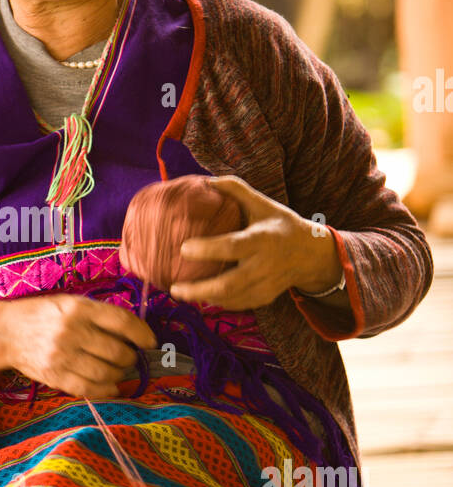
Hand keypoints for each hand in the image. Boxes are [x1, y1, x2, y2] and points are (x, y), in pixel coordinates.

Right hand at [0, 293, 157, 399]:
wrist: (5, 332)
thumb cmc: (43, 314)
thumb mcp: (70, 302)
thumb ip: (99, 315)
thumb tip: (134, 333)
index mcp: (78, 308)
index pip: (122, 322)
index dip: (142, 334)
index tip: (150, 342)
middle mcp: (71, 331)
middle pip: (118, 351)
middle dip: (130, 357)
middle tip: (129, 357)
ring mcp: (62, 356)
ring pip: (106, 373)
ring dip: (119, 374)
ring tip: (118, 370)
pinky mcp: (55, 376)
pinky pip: (89, 389)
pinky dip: (106, 390)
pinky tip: (110, 386)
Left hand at [168, 175, 343, 310]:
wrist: (311, 253)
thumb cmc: (281, 224)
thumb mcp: (263, 203)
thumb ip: (237, 190)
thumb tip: (206, 181)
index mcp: (263, 239)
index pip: (232, 246)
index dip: (207, 249)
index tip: (183, 248)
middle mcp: (265, 265)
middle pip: (230, 284)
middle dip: (200, 290)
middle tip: (175, 288)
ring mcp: (266, 284)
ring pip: (232, 299)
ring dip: (205, 299)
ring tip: (181, 293)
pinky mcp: (266, 297)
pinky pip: (239, 304)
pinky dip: (219, 303)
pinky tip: (202, 298)